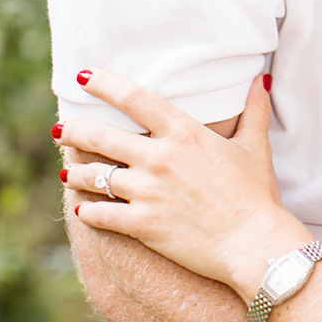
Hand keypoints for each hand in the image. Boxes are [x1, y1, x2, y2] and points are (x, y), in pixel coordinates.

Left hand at [58, 70, 305, 299]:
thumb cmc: (256, 194)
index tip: (83, 78)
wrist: (253, 243)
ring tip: (65, 170)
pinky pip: (102, 215)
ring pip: (95, 176)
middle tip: (61, 128)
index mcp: (185, 133)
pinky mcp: (143, 225)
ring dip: (75, 172)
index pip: (135, 99)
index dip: (105, 84)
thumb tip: (260, 79)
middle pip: (102, 136)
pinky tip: (82, 209)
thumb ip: (254, 110)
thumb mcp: (255, 146)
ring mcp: (149, 193)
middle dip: (75, 130)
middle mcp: (160, 158)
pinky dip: (88, 211)